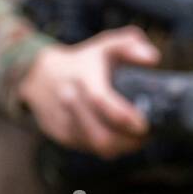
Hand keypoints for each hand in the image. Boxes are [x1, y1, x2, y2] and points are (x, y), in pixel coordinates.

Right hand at [16, 26, 159, 158]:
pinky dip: (110, 148)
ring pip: (98, 147)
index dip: (123, 116)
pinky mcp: (62, 136)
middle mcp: (70, 100)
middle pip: (101, 135)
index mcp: (83, 77)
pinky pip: (91, 149)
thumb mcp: (106, 45)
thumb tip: (153, 59)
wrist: (40, 76)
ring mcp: (64, 121)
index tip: (143, 125)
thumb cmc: (83, 61)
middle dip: (129, 141)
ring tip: (138, 138)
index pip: (100, 99)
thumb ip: (132, 44)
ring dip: (123, 146)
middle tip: (148, 134)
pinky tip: (121, 138)